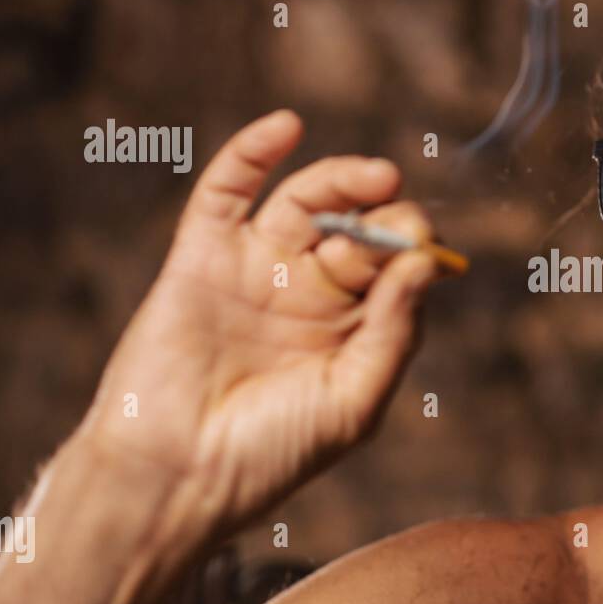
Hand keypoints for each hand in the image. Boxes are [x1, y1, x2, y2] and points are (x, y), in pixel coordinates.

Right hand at [72, 109, 440, 542]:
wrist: (177, 477)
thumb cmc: (271, 454)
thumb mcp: (353, 402)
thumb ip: (393, 332)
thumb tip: (425, 263)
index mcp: (352, 328)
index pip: (397, 269)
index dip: (414, 250)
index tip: (422, 252)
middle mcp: (308, 293)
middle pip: (359, 228)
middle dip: (384, 220)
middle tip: (398, 223)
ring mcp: (255, 271)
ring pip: (305, 202)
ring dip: (342, 179)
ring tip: (378, 176)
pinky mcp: (202, 257)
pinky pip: (227, 192)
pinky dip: (252, 152)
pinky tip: (286, 127)